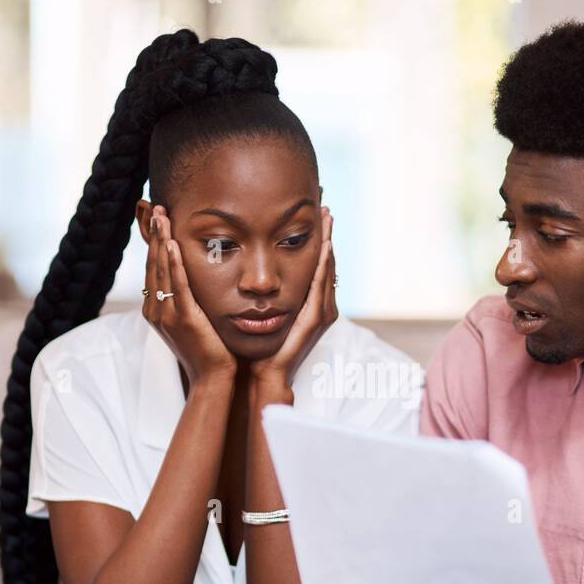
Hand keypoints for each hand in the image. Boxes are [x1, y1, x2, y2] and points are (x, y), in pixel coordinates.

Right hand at [142, 205, 235, 387]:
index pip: (153, 267)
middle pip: (153, 263)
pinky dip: (173, 263)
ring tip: (161, 215)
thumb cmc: (208, 350)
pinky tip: (172, 244)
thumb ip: (187, 298)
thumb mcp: (192, 319)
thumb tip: (190, 277)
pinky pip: (177, 286)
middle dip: (154, 234)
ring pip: (161, 270)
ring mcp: (167, 314)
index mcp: (155, 309)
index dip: (154, 242)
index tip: (156, 217)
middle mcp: (155, 310)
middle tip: (155, 207)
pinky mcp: (184, 318)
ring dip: (161, 240)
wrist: (213, 378)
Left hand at [250, 207, 337, 397]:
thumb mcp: (267, 311)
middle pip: (327, 263)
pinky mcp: (316, 319)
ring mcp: (322, 313)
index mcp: (311, 304)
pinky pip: (320, 285)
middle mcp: (322, 307)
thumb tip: (256, 270)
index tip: (316, 216)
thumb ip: (269, 292)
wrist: (264, 373)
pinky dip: (323, 264)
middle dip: (327, 236)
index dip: (319, 241)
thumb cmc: (261, 345)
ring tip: (328, 220)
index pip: (318, 266)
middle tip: (327, 209)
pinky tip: (323, 246)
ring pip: (327, 270)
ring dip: (328, 243)